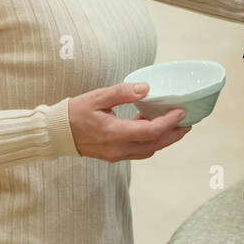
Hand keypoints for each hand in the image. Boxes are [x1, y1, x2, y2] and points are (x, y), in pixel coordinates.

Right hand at [67, 83, 189, 161]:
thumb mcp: (96, 97)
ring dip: (164, 140)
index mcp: (114, 132)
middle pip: (155, 145)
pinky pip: (139, 151)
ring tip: (174, 126)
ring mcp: (116, 154)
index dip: (169, 123)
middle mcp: (118, 148)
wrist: (57, 134)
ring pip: (148, 150)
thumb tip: (145, 88)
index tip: (181, 112)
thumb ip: (121, 92)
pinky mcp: (114, 155)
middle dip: (174, 135)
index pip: (150, 131)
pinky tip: (151, 127)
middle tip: (187, 123)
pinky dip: (151, 141)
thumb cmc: (74, 113)